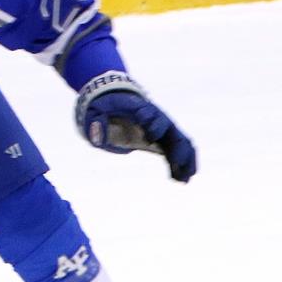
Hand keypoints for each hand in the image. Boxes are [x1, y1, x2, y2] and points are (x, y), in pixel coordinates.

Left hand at [75, 73, 197, 181]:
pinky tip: (179, 180)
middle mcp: (157, 118)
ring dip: (186, 160)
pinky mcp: (164, 139)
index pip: (151, 115)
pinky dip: (181, 165)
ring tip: (185, 179)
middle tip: (176, 164)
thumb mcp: (95, 112)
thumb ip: (95, 124)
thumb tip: (98, 139)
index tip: (151, 138)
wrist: (117, 102)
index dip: (154, 125)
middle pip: (173, 131)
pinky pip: (178, 152)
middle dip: (177, 147)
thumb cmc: (106, 108)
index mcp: (140, 109)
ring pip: (183, 143)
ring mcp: (163, 129)